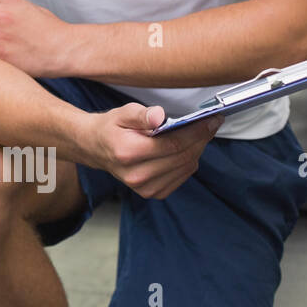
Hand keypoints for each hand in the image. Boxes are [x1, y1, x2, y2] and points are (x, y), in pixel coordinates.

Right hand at [82, 104, 222, 198]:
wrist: (95, 148)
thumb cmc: (111, 128)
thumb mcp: (121, 113)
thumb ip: (141, 114)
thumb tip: (159, 116)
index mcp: (128, 153)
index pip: (172, 144)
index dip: (196, 132)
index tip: (211, 120)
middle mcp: (137, 175)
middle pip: (182, 157)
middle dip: (200, 139)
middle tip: (211, 124)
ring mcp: (145, 187)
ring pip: (186, 167)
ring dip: (196, 150)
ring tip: (199, 134)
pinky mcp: (152, 193)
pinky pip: (182, 176)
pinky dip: (188, 161)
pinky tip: (185, 149)